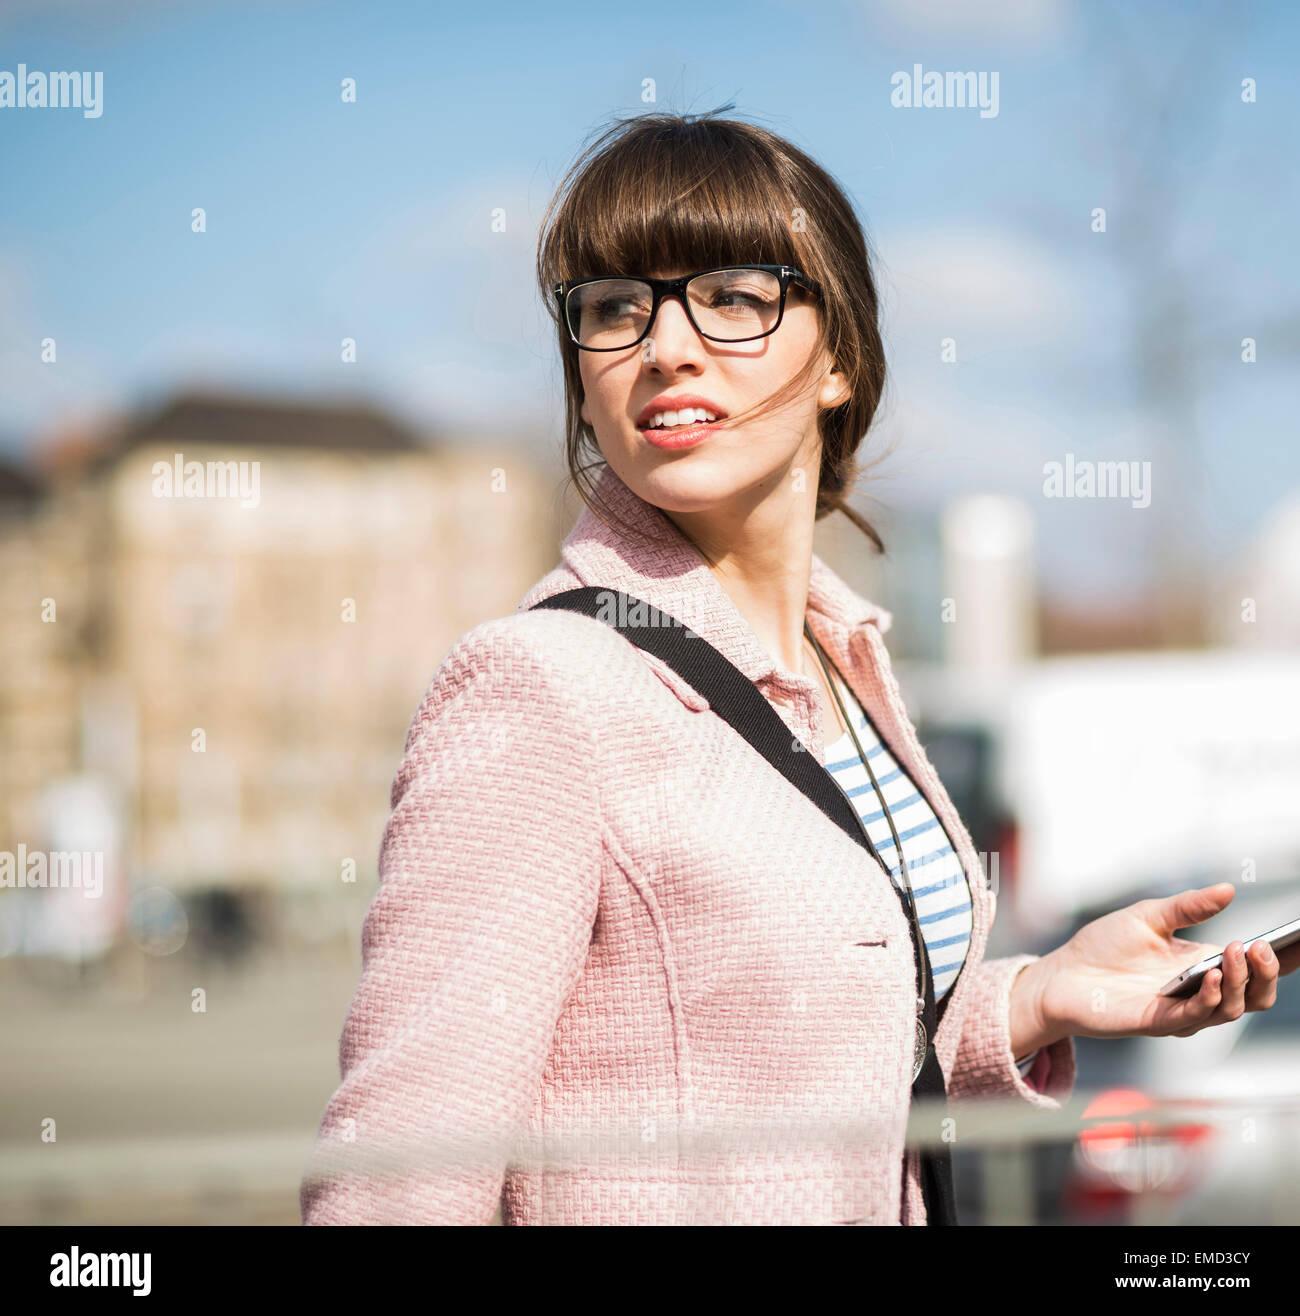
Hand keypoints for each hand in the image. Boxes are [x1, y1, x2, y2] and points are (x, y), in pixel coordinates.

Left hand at [1032, 882, 1299, 1042]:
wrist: (1063, 974)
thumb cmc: (1104, 946)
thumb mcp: (1148, 916)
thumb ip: (1188, 907)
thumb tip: (1228, 889)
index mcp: (1204, 964)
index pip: (1254, 967)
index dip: (1282, 959)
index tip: (1299, 940)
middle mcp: (1201, 992)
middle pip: (1255, 993)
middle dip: (1266, 972)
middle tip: (1260, 946)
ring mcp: (1183, 1010)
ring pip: (1232, 1008)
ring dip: (1239, 980)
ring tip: (1235, 950)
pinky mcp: (1159, 1023)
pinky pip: (1196, 1017)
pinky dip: (1210, 998)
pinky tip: (1211, 977)